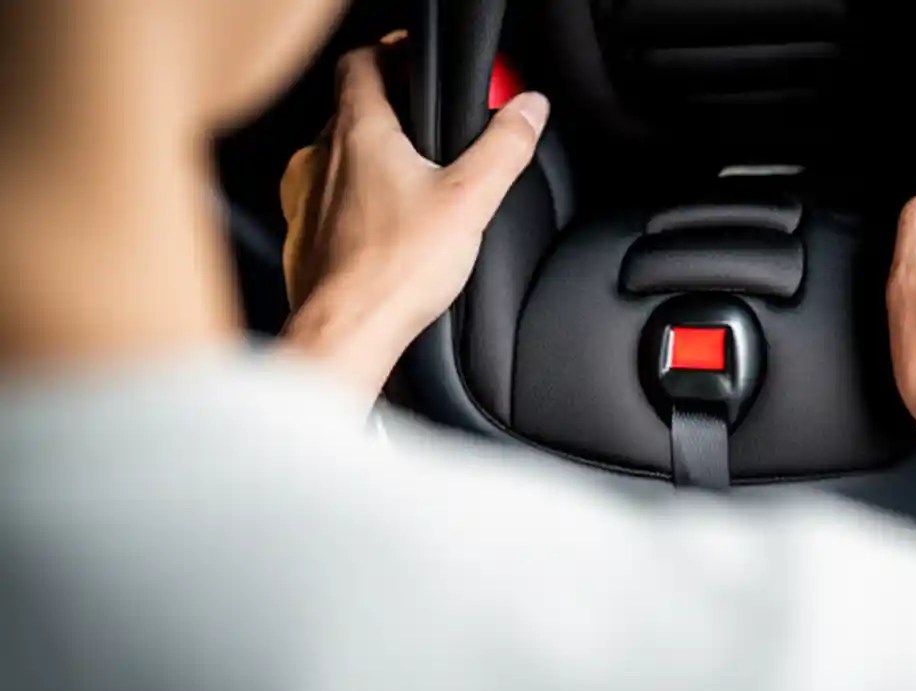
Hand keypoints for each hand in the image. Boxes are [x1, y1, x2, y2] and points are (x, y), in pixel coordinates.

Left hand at [281, 42, 548, 402]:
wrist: (346, 331)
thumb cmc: (395, 269)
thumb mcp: (470, 200)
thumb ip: (504, 147)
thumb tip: (529, 109)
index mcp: (359, 132)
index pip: (360, 62)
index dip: (390, 52)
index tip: (418, 63)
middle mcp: (323, 157)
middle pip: (352, 107)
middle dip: (391, 108)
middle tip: (431, 123)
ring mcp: (308, 197)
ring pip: (339, 155)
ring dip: (372, 156)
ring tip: (415, 177)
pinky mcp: (305, 235)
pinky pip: (330, 200)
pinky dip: (357, 200)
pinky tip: (390, 225)